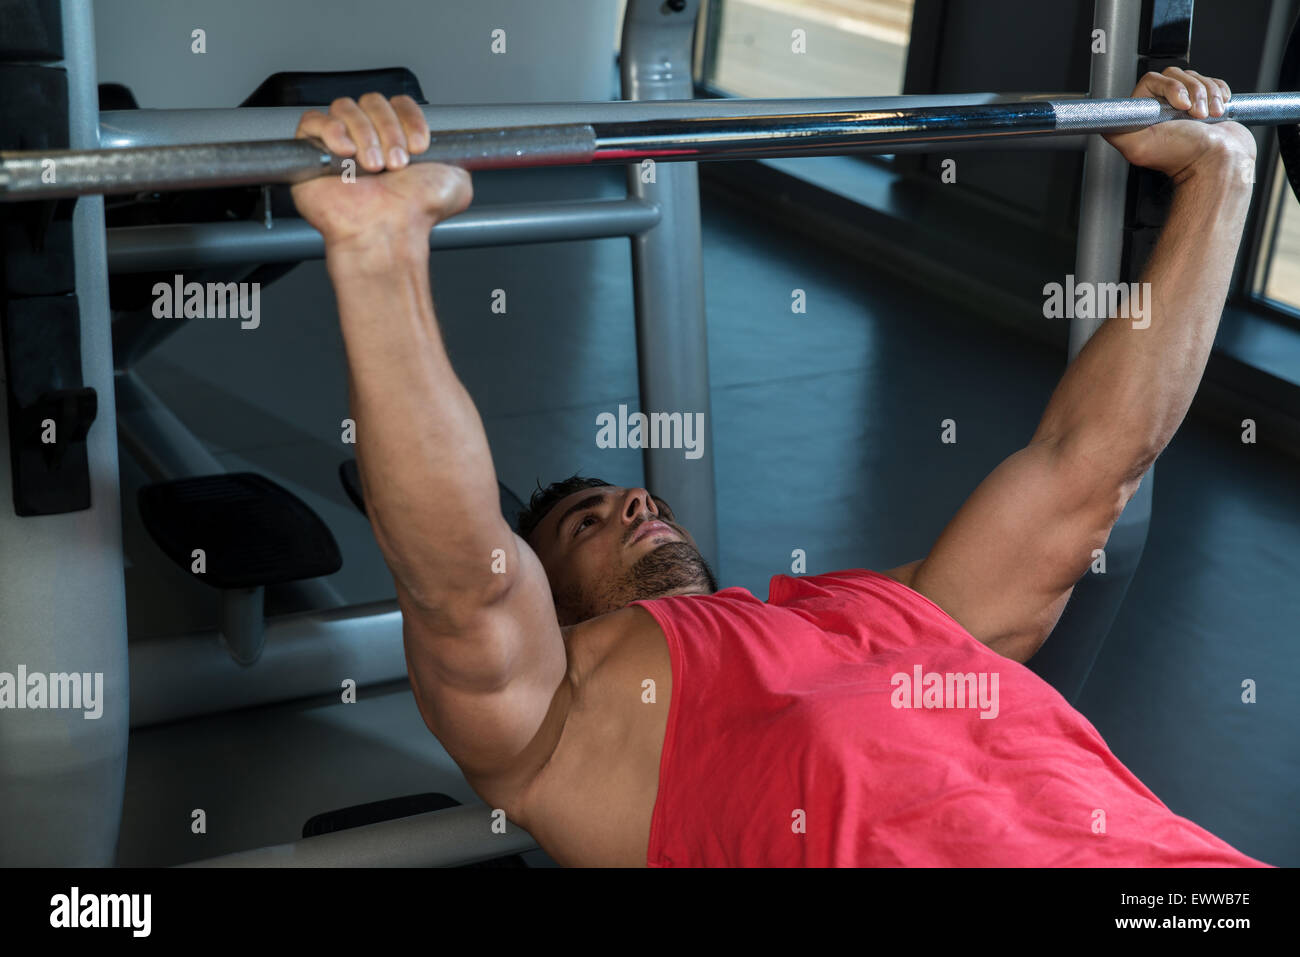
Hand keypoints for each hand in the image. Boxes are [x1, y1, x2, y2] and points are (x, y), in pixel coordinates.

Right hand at [290, 93, 472, 250]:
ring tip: (374, 168)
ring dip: (365, 135)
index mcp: (396, 139)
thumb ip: (458, 157)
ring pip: (345, 107)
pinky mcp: (310, 153)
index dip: (409, 118)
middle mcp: (368, 139)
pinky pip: (312, 121)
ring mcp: (339, 144)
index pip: (398, 103)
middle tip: (397, 164)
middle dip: (389, 129)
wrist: (390, 234)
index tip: (418, 146)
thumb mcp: (457, 182)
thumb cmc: (416, 215)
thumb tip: (458, 149)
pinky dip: (332, 131)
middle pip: (372, 101)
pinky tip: (347, 153)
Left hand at [1103, 67, 1255, 184]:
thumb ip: (1117, 131)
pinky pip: (1213, 82)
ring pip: (1196, 78)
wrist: (1219, 162)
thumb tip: (1104, 118)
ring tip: (1209, 116)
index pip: (1152, 80)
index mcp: (1144, 115)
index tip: (1181, 106)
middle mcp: (1162, 109)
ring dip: (1209, 95)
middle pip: (1176, 75)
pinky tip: (1218, 111)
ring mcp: (1185, 104)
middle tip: (1197, 115)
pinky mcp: (1206, 102)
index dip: (1170, 88)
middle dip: (1193, 92)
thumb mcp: (1140, 147)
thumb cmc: (1185, 157)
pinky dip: (1220, 94)